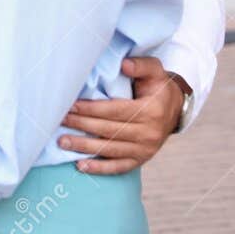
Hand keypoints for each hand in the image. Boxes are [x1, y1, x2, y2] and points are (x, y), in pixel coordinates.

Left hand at [57, 56, 187, 174]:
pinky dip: (100, 168)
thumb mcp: (155, 71)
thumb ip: (141, 65)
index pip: (116, 111)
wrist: (175, 110)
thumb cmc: (158, 88)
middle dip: (82, 125)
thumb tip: (124, 65)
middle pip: (109, 130)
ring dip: (84, 147)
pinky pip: (119, 167)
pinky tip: (81, 166)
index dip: (92, 109)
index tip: (71, 105)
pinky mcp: (141, 159)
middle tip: (59, 121)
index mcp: (151, 110)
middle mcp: (149, 133)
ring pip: (110, 149)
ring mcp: (145, 149)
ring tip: (62, 142)